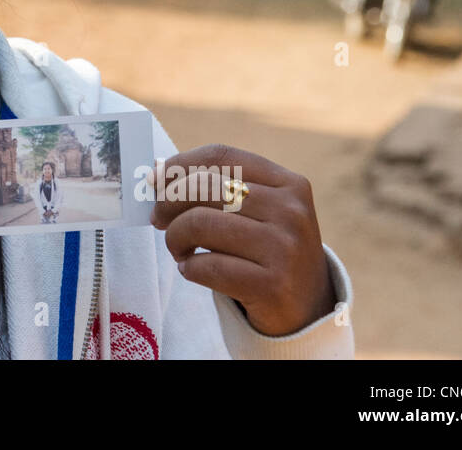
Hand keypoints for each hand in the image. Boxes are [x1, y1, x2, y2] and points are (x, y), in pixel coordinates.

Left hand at [149, 144, 336, 336]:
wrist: (307, 307)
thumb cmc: (266, 249)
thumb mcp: (256, 211)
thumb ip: (215, 188)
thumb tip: (156, 171)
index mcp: (288, 183)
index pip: (221, 156)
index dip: (178, 165)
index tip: (154, 181)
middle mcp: (290, 211)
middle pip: (206, 187)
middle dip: (169, 202)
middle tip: (159, 220)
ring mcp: (284, 248)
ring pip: (201, 224)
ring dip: (175, 237)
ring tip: (178, 248)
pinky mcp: (272, 284)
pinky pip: (207, 266)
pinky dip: (188, 268)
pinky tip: (192, 270)